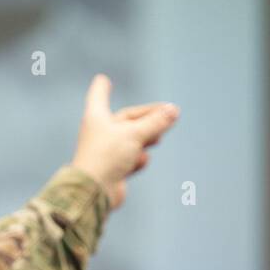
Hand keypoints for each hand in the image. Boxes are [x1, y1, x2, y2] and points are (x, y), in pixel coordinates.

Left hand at [69, 74, 179, 210]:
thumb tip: (174, 111)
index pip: (100, 95)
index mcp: (97, 116)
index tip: (103, 79)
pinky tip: (140, 161)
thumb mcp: (135, 134)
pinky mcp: (114, 168)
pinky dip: (138, 159)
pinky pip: (131, 158)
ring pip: (132, 139)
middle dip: (148, 117)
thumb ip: (156, 122)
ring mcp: (107, 151)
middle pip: (127, 119)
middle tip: (170, 113)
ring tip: (158, 138)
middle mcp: (100, 132)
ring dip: (146, 138)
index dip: (103, 87)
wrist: (95, 191)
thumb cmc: (108, 156)